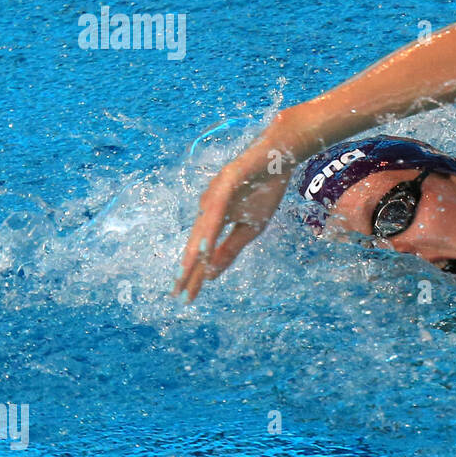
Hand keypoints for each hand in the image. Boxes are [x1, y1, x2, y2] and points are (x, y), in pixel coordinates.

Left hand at [171, 131, 295, 302]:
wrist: (279, 158)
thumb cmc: (264, 190)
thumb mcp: (250, 228)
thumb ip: (230, 249)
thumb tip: (212, 273)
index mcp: (215, 221)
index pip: (203, 252)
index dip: (195, 275)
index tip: (186, 298)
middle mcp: (209, 209)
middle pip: (197, 244)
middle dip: (188, 270)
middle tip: (177, 293)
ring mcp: (215, 195)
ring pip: (202, 229)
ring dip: (193, 253)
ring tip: (184, 275)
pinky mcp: (225, 183)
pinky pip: (215, 211)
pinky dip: (209, 229)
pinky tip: (203, 245)